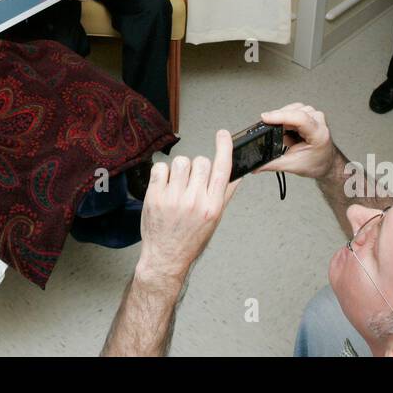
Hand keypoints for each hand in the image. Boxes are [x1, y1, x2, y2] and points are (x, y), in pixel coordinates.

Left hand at [135, 130, 239, 288]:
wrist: (166, 257)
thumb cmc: (190, 239)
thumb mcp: (214, 219)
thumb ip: (224, 194)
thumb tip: (237, 173)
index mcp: (212, 206)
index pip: (222, 169)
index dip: (224, 147)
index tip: (223, 135)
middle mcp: (194, 201)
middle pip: (201, 162)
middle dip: (197, 168)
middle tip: (191, 183)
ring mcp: (173, 198)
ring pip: (181, 162)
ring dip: (180, 169)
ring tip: (177, 185)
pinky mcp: (155, 196)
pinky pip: (160, 168)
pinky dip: (162, 173)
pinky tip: (164, 186)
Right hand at [254, 103, 334, 180]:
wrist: (326, 163)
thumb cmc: (317, 163)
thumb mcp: (292, 165)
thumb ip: (271, 164)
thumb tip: (256, 165)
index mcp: (319, 134)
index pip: (299, 118)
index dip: (280, 116)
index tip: (265, 118)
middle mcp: (318, 121)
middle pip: (293, 112)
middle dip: (278, 121)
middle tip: (271, 134)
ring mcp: (315, 116)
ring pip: (292, 109)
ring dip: (283, 121)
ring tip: (285, 136)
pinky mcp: (310, 114)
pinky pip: (293, 110)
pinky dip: (286, 119)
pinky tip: (287, 130)